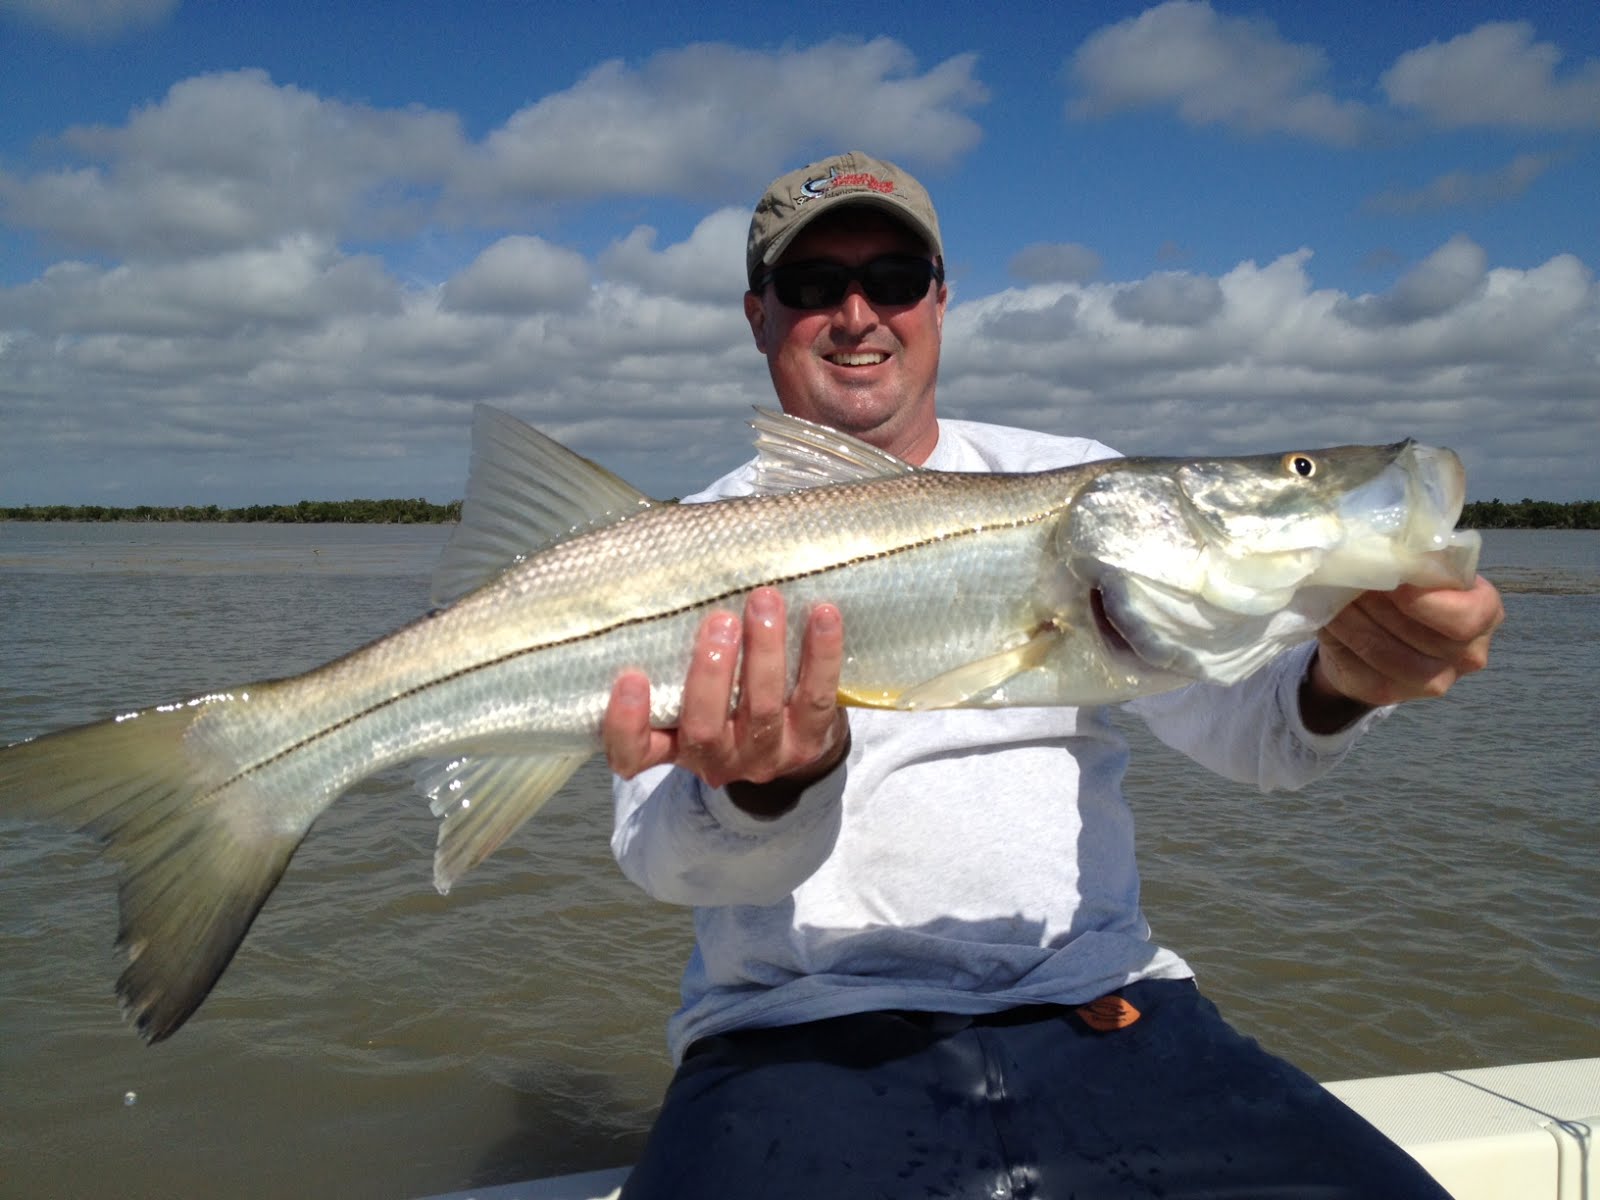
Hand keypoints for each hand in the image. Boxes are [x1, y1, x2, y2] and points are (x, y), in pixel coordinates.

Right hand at [603, 588, 848, 811]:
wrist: (794, 733)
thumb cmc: (724, 696)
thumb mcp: (687, 687)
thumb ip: (669, 654)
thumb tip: (654, 576)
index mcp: (672, 745)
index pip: (633, 754)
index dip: (626, 725)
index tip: (630, 677)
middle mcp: (715, 759)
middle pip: (704, 729)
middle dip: (711, 674)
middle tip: (720, 621)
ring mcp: (765, 755)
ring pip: (762, 710)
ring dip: (764, 653)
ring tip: (764, 602)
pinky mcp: (810, 741)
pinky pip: (816, 697)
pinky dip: (821, 655)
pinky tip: (823, 614)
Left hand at [1303, 575, 1503, 728]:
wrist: (1385, 629)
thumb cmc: (1411, 588)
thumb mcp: (1425, 567)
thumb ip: (1419, 559)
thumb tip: (1390, 550)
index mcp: (1485, 614)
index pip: (1464, 617)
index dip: (1422, 600)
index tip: (1389, 579)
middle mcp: (1466, 655)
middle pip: (1416, 635)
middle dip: (1376, 604)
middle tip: (1348, 579)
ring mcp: (1431, 682)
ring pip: (1382, 652)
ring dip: (1351, 620)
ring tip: (1333, 595)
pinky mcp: (1388, 693)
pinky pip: (1358, 667)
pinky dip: (1338, 639)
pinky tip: (1328, 618)